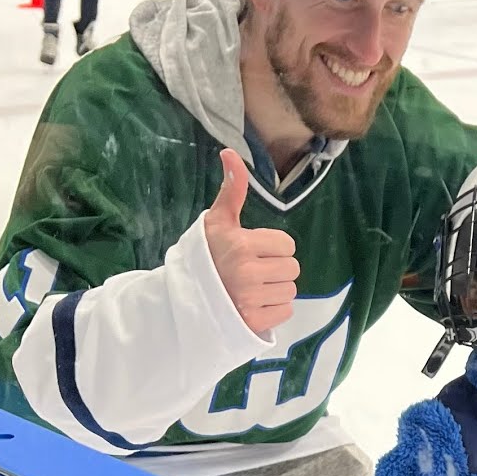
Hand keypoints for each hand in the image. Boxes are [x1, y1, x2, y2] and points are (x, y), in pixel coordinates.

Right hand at [205, 149, 299, 333]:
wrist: (184, 297)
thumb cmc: (206, 254)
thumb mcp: (217, 220)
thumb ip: (232, 189)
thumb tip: (229, 152)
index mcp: (241, 245)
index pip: (288, 245)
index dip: (273, 247)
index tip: (252, 251)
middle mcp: (247, 273)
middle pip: (292, 268)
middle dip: (276, 268)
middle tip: (251, 271)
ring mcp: (250, 300)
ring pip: (290, 290)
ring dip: (275, 289)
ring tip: (250, 288)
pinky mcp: (253, 323)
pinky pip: (285, 311)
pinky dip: (273, 309)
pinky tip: (252, 304)